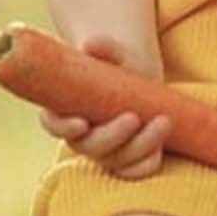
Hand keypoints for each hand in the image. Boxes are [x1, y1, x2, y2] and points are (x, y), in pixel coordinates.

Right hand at [38, 33, 171, 179]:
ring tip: (163, 122)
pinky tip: (163, 147)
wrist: (138, 78)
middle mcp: (82, 136)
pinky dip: (148, 162)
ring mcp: (105, 151)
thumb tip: (93, 44)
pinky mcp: (128, 159)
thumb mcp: (111, 53)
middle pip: (90, 146)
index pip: (53, 124)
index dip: (63, 127)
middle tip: (134, 117)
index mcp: (65, 111)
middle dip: (112, 136)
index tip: (81, 123)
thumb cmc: (116, 65)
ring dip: (140, 146)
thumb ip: (103, 49)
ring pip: (116, 160)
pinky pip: (135, 170)